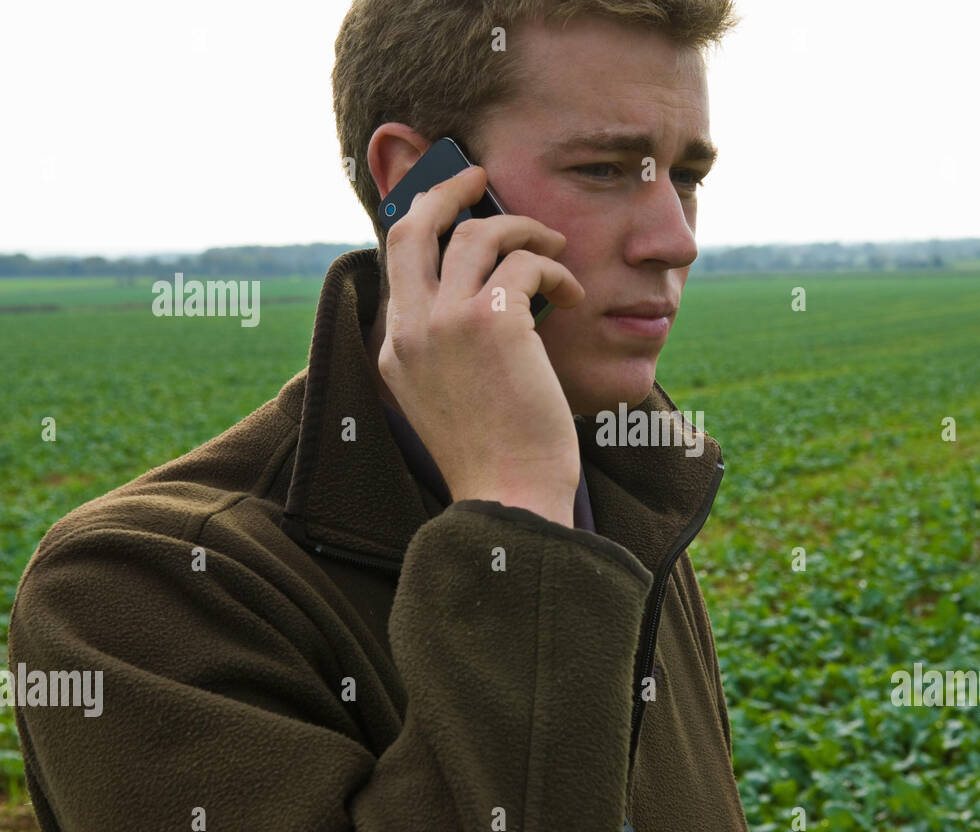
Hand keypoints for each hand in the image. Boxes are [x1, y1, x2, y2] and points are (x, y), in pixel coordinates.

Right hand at [377, 165, 585, 526]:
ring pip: (477, 233)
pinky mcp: (492, 323)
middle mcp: (409, 329)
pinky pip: (526, 263)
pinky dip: (555, 270)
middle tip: (481, 176)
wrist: (512, 494)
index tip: (451, 209)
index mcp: (394, 349)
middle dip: (446, 188)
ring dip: (523, 229)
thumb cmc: (496, 456)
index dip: (426, 224)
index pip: (398, 263)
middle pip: (411, 226)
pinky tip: (571, 296)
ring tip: (554, 246)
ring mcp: (445, 323)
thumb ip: (449, 349)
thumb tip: (490, 299)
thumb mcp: (449, 399)